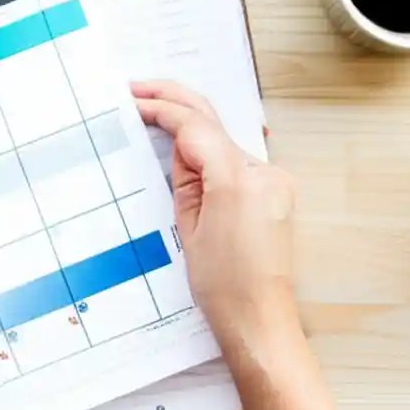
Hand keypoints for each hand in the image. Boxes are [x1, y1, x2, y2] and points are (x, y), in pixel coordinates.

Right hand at [132, 81, 297, 356]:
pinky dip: (210, 151)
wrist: (260, 319)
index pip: (194, 127)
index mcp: (237, 180)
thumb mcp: (187, 228)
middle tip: (139, 90)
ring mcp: (275, 180)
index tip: (132, 102)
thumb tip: (179, 148)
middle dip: (175, 100)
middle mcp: (263, 172)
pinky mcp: (277, 191)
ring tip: (152, 117)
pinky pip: (237, 159)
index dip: (161, 109)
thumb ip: (185, 178)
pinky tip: (185, 154)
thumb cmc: (223, 287)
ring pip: (224, 138)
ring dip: (191, 127)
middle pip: (213, 120)